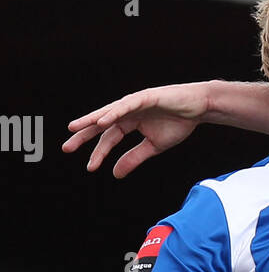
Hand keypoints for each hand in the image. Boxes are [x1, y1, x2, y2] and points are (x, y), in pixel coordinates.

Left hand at [62, 82, 212, 177]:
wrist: (199, 108)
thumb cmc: (178, 124)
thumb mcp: (153, 147)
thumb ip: (133, 158)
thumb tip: (115, 174)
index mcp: (129, 122)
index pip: (109, 138)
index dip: (99, 152)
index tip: (90, 167)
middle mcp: (127, 111)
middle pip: (101, 124)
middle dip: (83, 134)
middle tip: (66, 148)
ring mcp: (134, 102)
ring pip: (108, 112)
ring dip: (91, 120)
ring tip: (74, 128)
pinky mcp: (144, 97)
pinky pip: (125, 106)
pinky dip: (113, 112)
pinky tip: (101, 121)